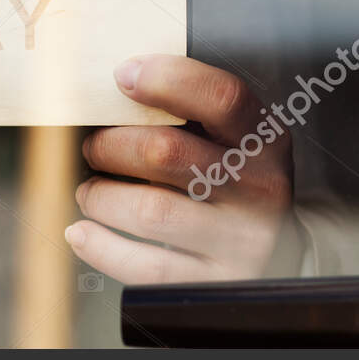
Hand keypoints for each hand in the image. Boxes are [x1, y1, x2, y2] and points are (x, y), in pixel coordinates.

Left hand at [67, 55, 301, 282]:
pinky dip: (101, 246)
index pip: (223, 98)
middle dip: (111, 146)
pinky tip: (82, 232)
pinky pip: (145, 266)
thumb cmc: (231, 181)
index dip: (167, 79)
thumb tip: (118, 77)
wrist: (276, 253)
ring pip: (149, 211)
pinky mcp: (215, 283)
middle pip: (166, 153)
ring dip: (101, 196)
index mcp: (264, 141)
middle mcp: (261, 191)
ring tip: (90, 190)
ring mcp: (242, 242)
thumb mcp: (231, 139)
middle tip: (93, 148)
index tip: (122, 76)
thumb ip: (190, 108)